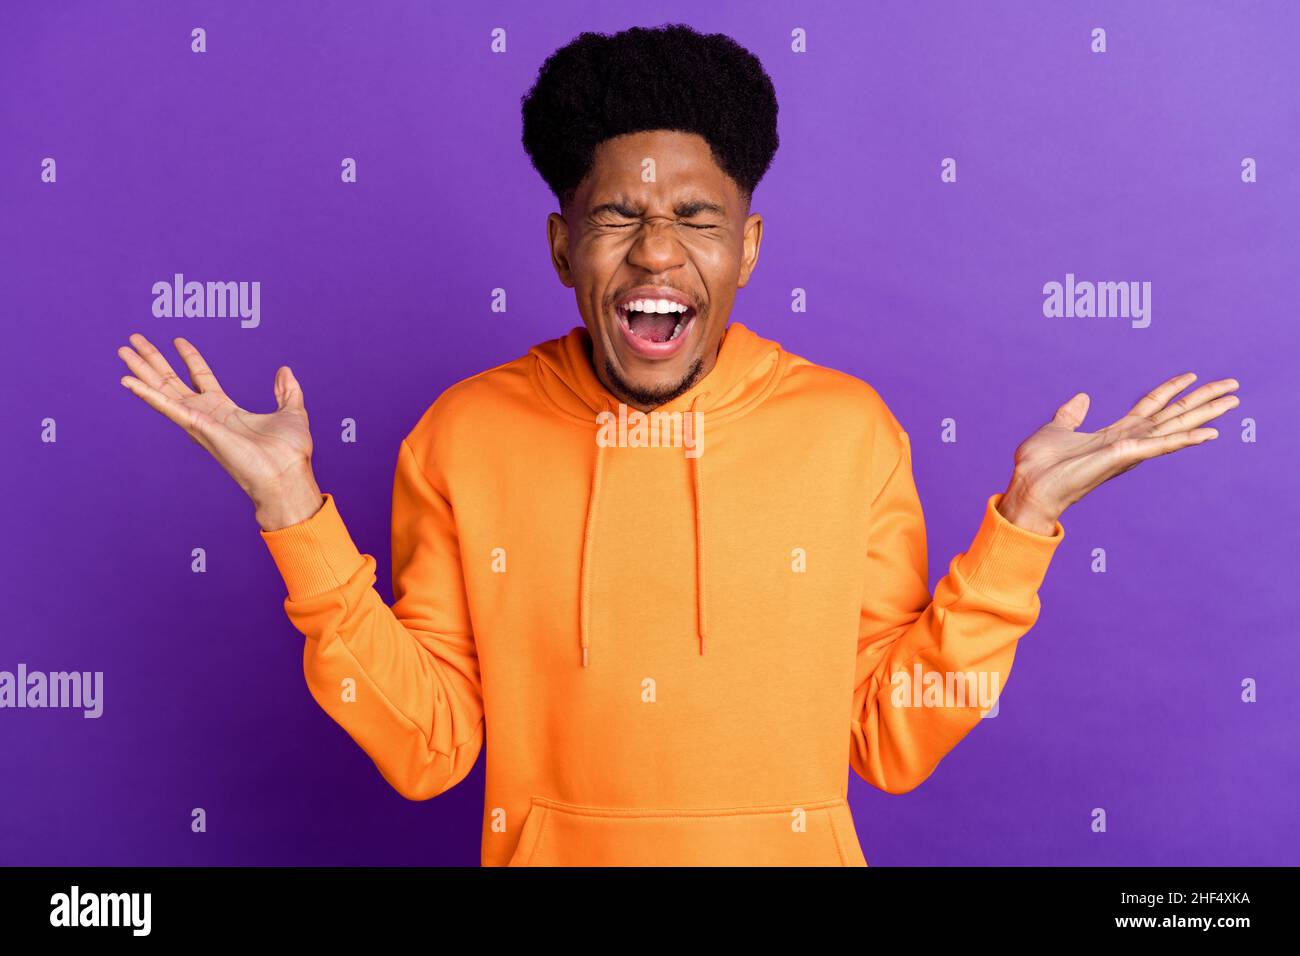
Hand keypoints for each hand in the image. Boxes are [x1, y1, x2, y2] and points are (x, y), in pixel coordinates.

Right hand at [116, 333, 323, 529]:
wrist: (288, 474)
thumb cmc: (290, 453)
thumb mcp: (292, 412)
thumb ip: (286, 391)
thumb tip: (284, 369)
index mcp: (227, 411)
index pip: (202, 378)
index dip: (190, 358)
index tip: (178, 340)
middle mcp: (208, 416)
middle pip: (173, 382)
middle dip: (153, 361)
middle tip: (133, 340)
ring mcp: (200, 422)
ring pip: (163, 391)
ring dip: (142, 371)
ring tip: (122, 351)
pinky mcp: (199, 428)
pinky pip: (168, 408)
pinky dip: (147, 394)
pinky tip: (129, 381)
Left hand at [997, 372, 1239, 534]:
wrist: (1028, 487)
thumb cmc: (1039, 466)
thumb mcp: (1056, 429)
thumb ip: (1071, 414)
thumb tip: (1082, 397)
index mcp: (1115, 434)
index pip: (1151, 406)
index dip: (1171, 389)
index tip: (1192, 375)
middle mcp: (1128, 441)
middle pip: (1174, 414)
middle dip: (1203, 399)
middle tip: (1234, 385)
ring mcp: (1129, 450)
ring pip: (1176, 426)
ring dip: (1206, 414)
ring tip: (1234, 400)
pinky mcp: (1124, 456)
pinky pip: (1161, 445)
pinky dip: (1186, 438)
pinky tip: (1210, 432)